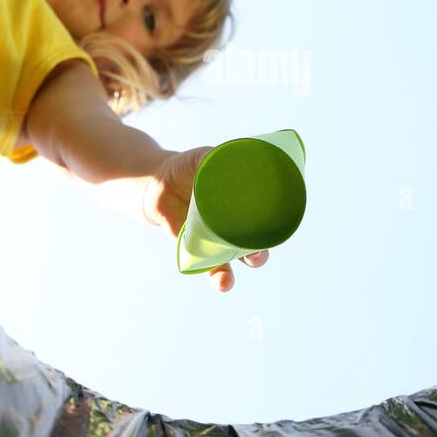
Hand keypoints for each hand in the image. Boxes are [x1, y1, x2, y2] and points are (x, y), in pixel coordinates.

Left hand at [143, 146, 269, 292]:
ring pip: (231, 261)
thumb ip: (213, 156)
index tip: (279, 228)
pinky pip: (205, 266)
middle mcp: (232, 227)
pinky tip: (222, 283)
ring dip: (234, 271)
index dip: (274, 229)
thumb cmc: (188, 168)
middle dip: (258, 254)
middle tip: (258, 252)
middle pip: (253, 247)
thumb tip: (227, 153)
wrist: (157, 180)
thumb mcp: (202, 158)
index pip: (265, 222)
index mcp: (241, 206)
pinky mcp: (193, 248)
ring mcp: (213, 239)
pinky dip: (215, 276)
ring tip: (237, 273)